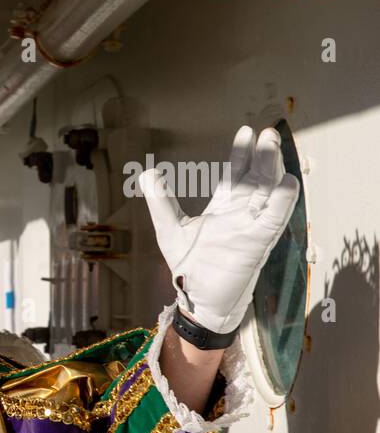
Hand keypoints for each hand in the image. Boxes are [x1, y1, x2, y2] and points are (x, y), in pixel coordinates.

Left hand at [141, 125, 298, 333]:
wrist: (197, 300)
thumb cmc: (189, 267)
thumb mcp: (169, 228)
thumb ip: (160, 201)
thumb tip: (146, 172)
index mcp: (224, 209)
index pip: (237, 175)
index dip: (241, 154)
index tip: (246, 131)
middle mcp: (242, 214)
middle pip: (256, 178)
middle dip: (262, 155)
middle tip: (266, 132)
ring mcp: (251, 227)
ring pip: (267, 192)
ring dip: (271, 168)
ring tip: (272, 144)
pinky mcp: (257, 244)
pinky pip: (273, 219)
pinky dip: (281, 201)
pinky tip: (286, 182)